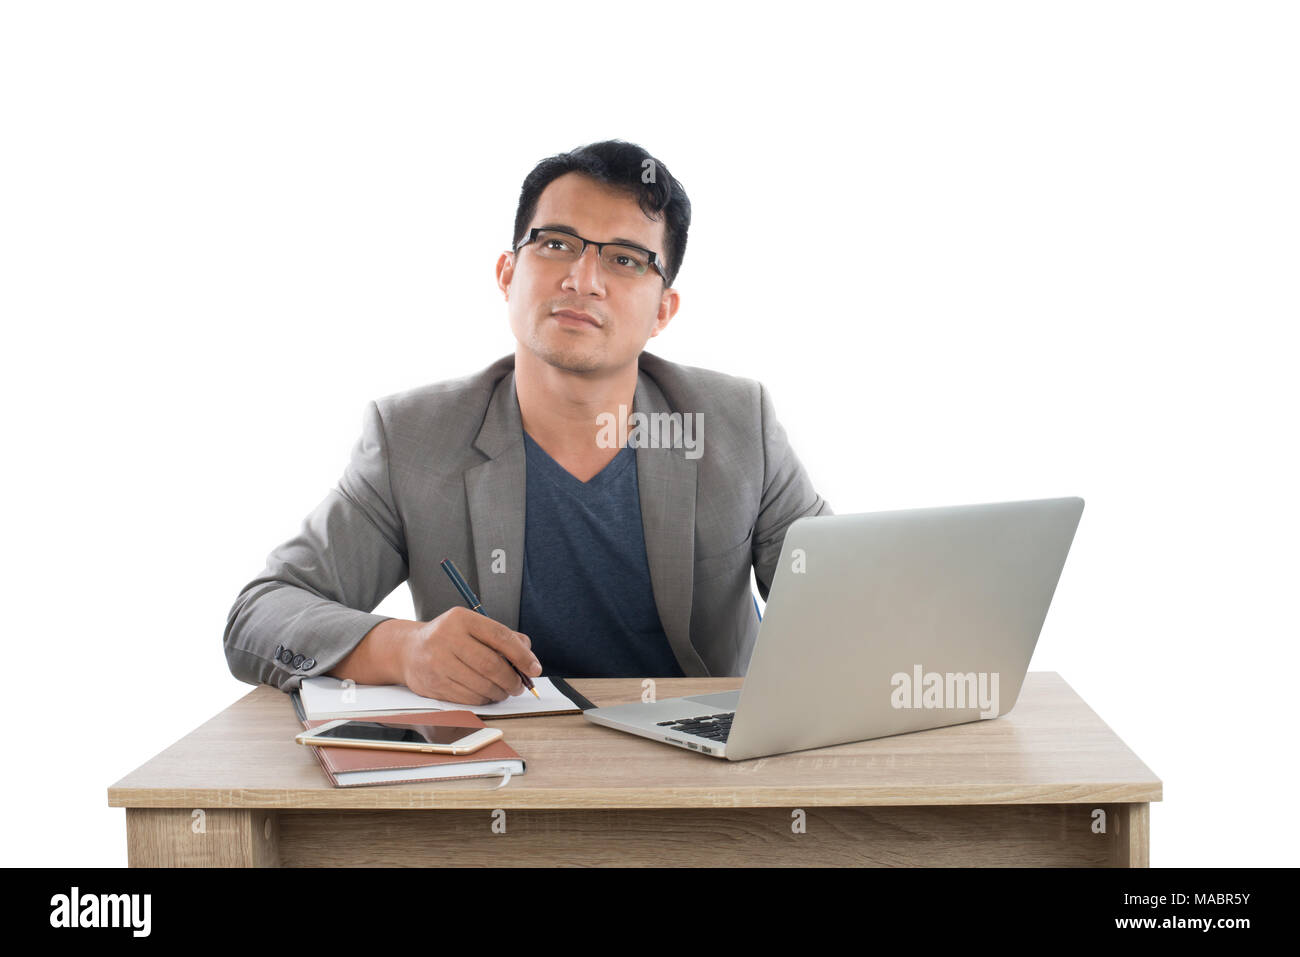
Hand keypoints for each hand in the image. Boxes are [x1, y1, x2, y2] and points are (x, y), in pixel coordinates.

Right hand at [399, 606, 541, 704]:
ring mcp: (438, 662)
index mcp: (462, 619)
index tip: (535, 669)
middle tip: (519, 686)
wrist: (408, 651)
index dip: (522, 655)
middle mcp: (447, 638)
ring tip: (504, 691)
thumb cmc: (449, 638)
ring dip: (500, 692)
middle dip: (512, 680)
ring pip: (481, 685)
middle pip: (492, 665)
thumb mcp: (473, 627)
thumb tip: (529, 657)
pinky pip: (468, 698)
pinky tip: (487, 695)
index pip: (500, 637)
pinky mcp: (433, 684)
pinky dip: (484, 700)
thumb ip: (503, 637)